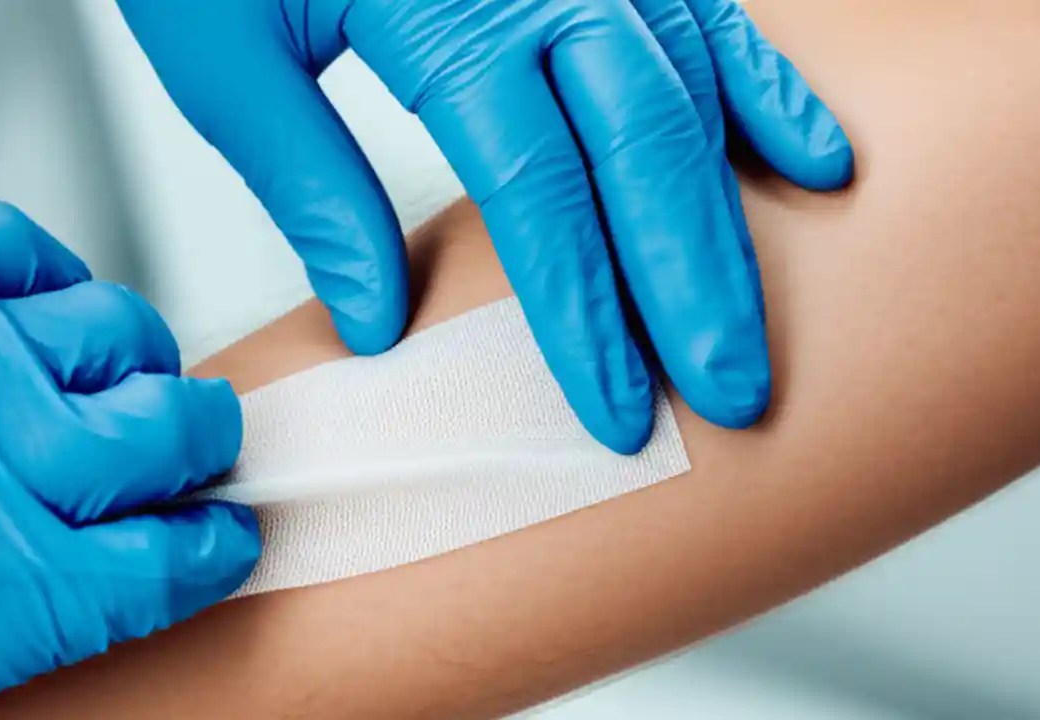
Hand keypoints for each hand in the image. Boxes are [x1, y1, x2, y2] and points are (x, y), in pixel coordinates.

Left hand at [0, 201, 258, 717]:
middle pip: (178, 433)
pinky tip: (33, 316)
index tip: (224, 529)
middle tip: (188, 442)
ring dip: (133, 363)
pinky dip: (46, 280)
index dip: (219, 540)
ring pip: (124, 334)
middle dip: (201, 443)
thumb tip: (141, 551)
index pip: (181, 556)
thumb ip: (51, 599)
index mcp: (7, 581)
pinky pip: (26, 250)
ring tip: (101, 376)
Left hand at [118, 0, 852, 451]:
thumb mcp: (225, 54)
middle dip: (691, 284)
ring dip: (735, 218)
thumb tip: (377, 323)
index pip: (541, 191)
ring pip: (693, 94)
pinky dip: (765, 91)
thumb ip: (312, 186)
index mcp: (448, 14)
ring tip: (756, 327)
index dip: (584, 311)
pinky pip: (711, 20)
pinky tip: (814, 161)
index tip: (615, 412)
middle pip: (645, 149)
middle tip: (732, 398)